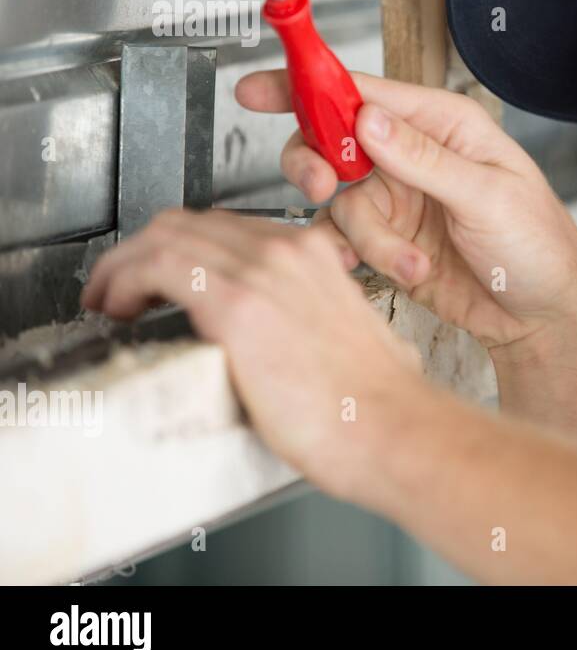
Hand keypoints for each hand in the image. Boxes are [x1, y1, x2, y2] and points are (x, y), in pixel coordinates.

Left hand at [80, 209, 421, 498]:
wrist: (393, 426)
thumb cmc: (375, 402)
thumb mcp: (349, 335)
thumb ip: (314, 321)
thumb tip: (286, 346)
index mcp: (315, 255)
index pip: (227, 229)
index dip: (181, 249)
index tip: (161, 279)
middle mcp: (288, 252)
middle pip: (190, 223)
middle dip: (144, 252)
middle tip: (123, 289)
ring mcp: (263, 271)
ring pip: (165, 235)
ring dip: (124, 266)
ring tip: (110, 300)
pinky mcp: (238, 304)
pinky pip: (158, 265)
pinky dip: (124, 279)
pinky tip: (117, 305)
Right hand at [234, 70, 576, 360]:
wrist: (542, 316)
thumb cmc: (538, 246)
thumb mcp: (488, 196)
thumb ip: (425, 159)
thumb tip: (369, 120)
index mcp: (443, 124)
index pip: (363, 92)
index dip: (306, 85)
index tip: (257, 88)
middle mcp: (413, 155)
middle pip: (332, 140)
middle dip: (319, 164)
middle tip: (324, 186)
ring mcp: (398, 199)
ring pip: (339, 201)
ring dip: (369, 237)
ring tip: (412, 260)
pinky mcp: (388, 242)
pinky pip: (346, 240)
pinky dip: (362, 258)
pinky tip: (401, 268)